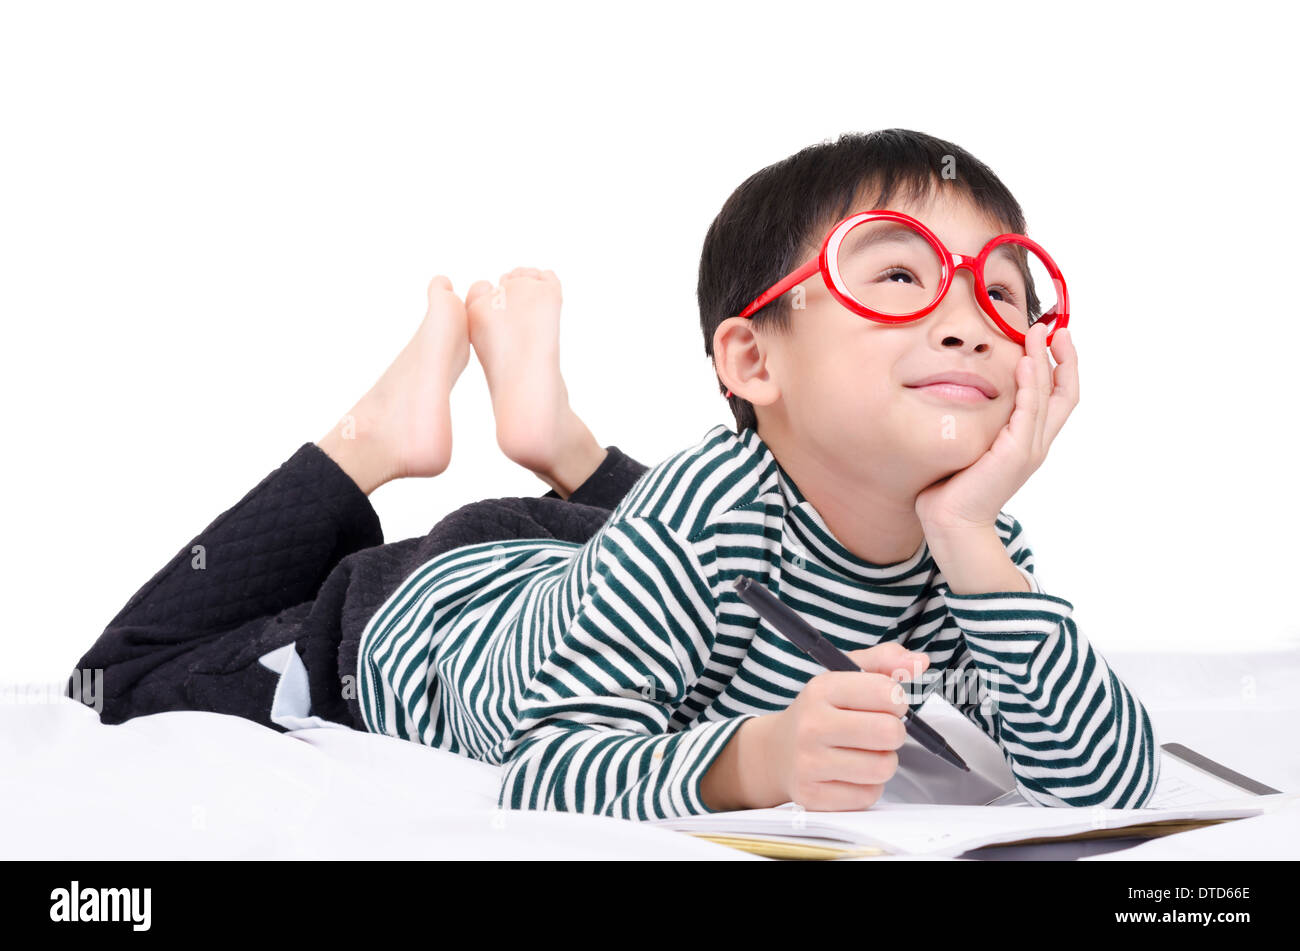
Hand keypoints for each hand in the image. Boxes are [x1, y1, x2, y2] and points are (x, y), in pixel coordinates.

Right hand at [762, 643, 930, 810]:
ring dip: (882, 761)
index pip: (886, 692)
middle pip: (889, 732)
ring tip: (864, 753)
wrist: (777, 752)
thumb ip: (884, 661)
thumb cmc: (821, 712)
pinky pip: (869, 795)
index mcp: (821, 689)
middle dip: (893, 732)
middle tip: (879, 731)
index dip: (896, 700)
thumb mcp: (844, 676)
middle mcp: (811, 725)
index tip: (886, 704)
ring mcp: (809, 763)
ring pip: (883, 767)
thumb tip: (922, 662)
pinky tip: (851, 774)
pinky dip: (868, 786)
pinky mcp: (814, 796)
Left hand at [914, 324, 1077, 531]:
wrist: (953, 521)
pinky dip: (1030, 385)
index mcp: (1029, 442)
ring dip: (1044, 361)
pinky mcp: (1015, 453)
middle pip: (1066, 393)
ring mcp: (1029, 449)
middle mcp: (1036, 444)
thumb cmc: (954, 487)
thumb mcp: (973, 445)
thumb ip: (982, 423)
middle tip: (1056, 328)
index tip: (1053, 339)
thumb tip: (966, 393)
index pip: (1058, 398)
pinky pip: (1028, 411)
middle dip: (1064, 358)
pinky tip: (1024, 362)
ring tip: (1038, 334)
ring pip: (1047, 396)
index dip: (1062, 367)